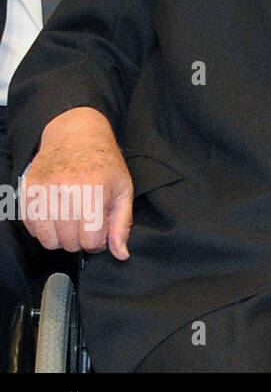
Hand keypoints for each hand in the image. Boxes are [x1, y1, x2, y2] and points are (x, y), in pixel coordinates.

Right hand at [21, 107, 132, 259]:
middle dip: (81, 240)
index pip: (90, 240)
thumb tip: (121, 254)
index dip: (99, 242)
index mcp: (92, 191)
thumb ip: (122, 224)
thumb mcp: (123, 190)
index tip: (101, 231)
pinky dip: (44, 229)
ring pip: (48, 240)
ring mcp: (42, 191)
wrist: (76, 136)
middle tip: (87, 224)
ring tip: (72, 222)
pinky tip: (57, 216)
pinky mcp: (27, 191)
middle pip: (69, 242)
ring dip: (61, 238)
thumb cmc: (104, 164)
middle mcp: (64, 191)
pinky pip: (32, 228)